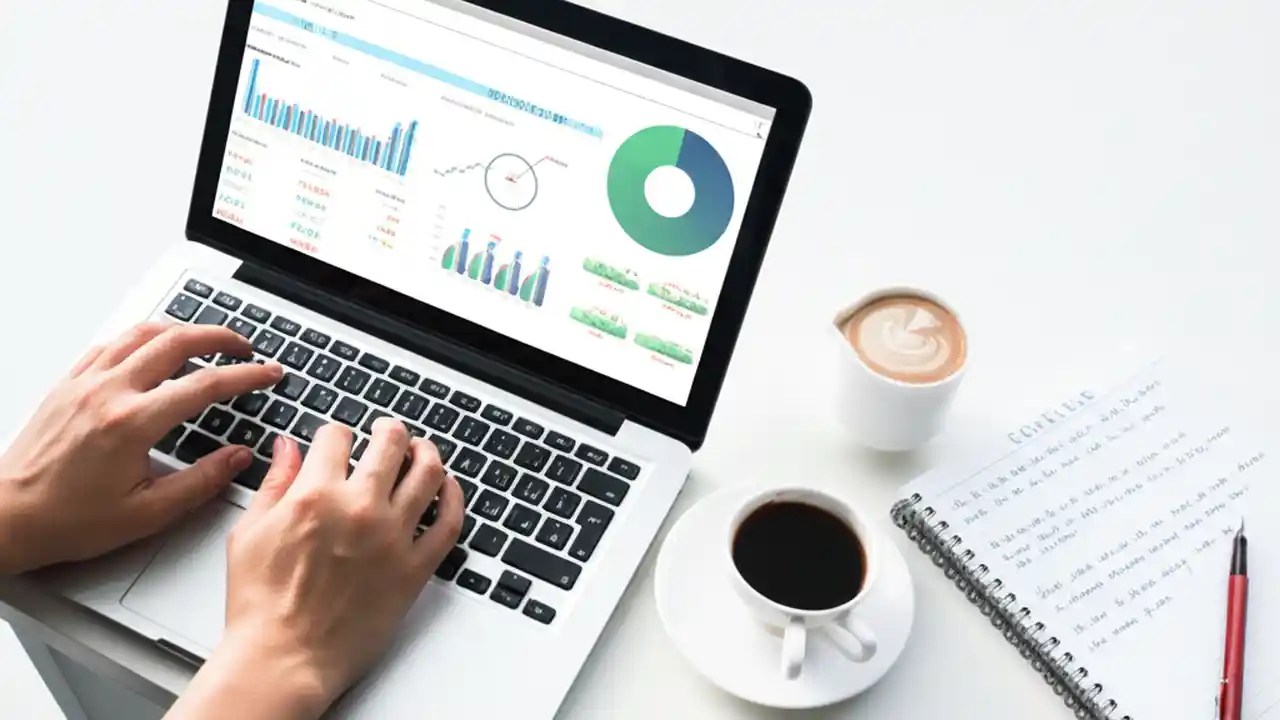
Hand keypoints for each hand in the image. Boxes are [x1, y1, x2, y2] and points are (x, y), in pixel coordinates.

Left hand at [0, 322, 283, 573]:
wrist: (7, 517)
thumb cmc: (67, 520)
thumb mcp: (147, 513)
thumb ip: (201, 481)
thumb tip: (238, 457)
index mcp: (131, 424)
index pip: (205, 384)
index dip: (246, 375)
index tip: (268, 373)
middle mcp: (108, 393)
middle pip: (176, 341)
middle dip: (220, 337)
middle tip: (245, 347)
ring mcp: (84, 383)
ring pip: (142, 333)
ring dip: (182, 330)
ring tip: (206, 340)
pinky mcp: (68, 384)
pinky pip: (111, 344)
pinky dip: (142, 338)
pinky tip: (153, 349)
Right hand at [166, 420, 463, 719]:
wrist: (284, 658)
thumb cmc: (261, 604)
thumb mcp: (250, 532)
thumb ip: (274, 483)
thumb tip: (287, 447)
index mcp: (316, 494)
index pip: (337, 436)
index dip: (336, 432)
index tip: (338, 439)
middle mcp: (360, 508)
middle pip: (390, 443)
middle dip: (388, 430)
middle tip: (387, 432)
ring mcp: (393, 537)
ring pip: (428, 473)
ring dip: (426, 452)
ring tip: (421, 450)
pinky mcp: (415, 567)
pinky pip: (449, 522)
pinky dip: (453, 498)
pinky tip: (448, 488)